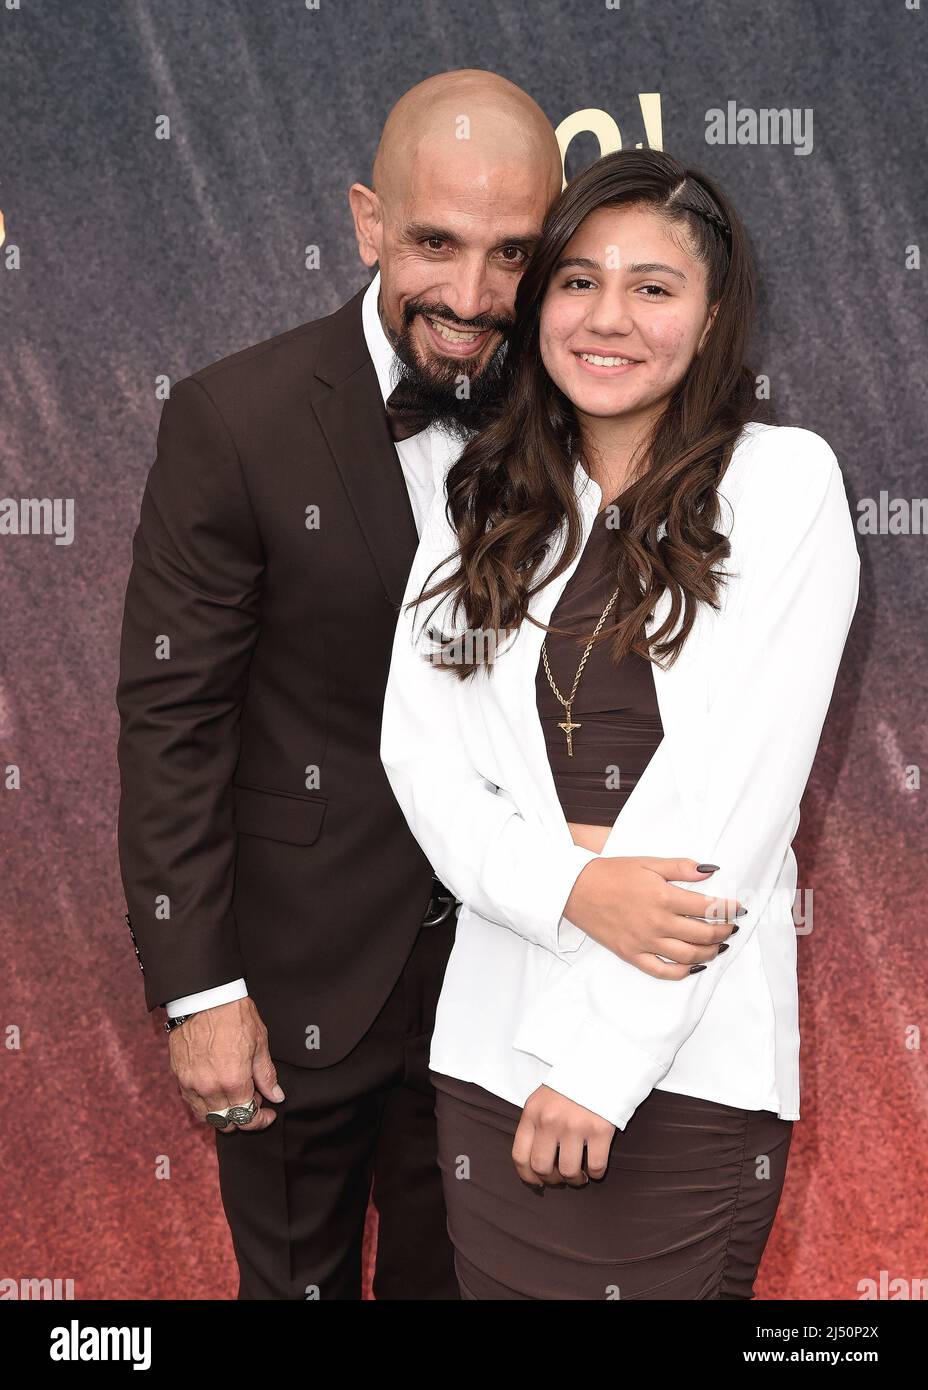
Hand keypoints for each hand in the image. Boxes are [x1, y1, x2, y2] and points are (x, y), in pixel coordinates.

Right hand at [167, 996, 282, 1132]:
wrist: (205, 996)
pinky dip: (205, 1103)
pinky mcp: (179, 1076)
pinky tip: (217, 1089)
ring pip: (206, 1116)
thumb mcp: (259, 1043)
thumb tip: (276, 1096)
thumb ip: (266, 1075)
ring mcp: (190, 1084)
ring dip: (222, 1114)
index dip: (261, 1120)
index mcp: (233, 1081)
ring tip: (234, 1095)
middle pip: (226, 1122)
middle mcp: (209, 1088)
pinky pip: (191, 1102)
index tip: (268, 1114)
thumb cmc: (234, 1014)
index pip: (247, 1117)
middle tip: (253, 1099)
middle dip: (243, 1117)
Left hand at [512, 1085, 615, 1187]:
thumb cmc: (570, 1086)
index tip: (537, 1182)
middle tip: (561, 1178)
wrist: (600, 1065)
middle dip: (552, 1179)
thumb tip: (533, 1163)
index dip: (527, 1176)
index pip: (520, 1155)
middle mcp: (550, 1120)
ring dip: (575, 1179)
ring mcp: (575, 1125)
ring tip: (580, 1175)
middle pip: (542, 1167)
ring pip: (569, 1171)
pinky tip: (595, 1169)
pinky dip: (596, 1173)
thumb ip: (536, 1125)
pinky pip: (596, 1165)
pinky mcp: (600, 1129)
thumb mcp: (543, 1099)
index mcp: (532, 1112)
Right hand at [563, 857, 743, 978]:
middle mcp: (658, 923)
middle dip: (724, 931)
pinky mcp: (632, 955)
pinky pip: (664, 971)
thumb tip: (711, 871)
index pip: (709, 907)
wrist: (575, 889)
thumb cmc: (612, 872)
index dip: (729, 909)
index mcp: (664, 897)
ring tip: (719, 945)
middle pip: (704, 934)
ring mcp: (645, 943)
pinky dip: (684, 972)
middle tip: (732, 926)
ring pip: (689, 956)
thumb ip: (681, 868)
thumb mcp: (648, 862)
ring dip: (711, 952)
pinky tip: (695, 967)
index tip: (739, 908)